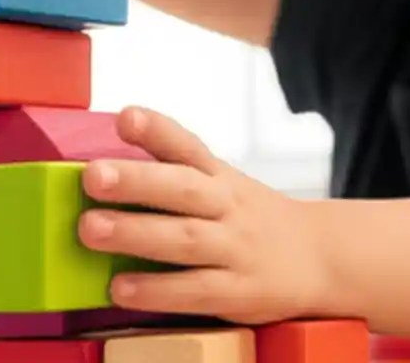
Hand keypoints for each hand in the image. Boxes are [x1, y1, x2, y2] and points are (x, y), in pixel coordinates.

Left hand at [77, 107, 334, 324]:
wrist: (319, 257)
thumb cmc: (250, 219)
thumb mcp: (223, 185)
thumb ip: (173, 174)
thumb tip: (101, 166)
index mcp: (221, 178)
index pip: (189, 148)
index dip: (158, 131)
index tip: (125, 117)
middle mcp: (229, 207)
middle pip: (184, 189)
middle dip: (137, 181)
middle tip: (92, 175)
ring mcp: (236, 249)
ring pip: (186, 239)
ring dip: (136, 233)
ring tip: (90, 229)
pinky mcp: (239, 292)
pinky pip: (196, 290)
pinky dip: (157, 290)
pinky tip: (121, 288)